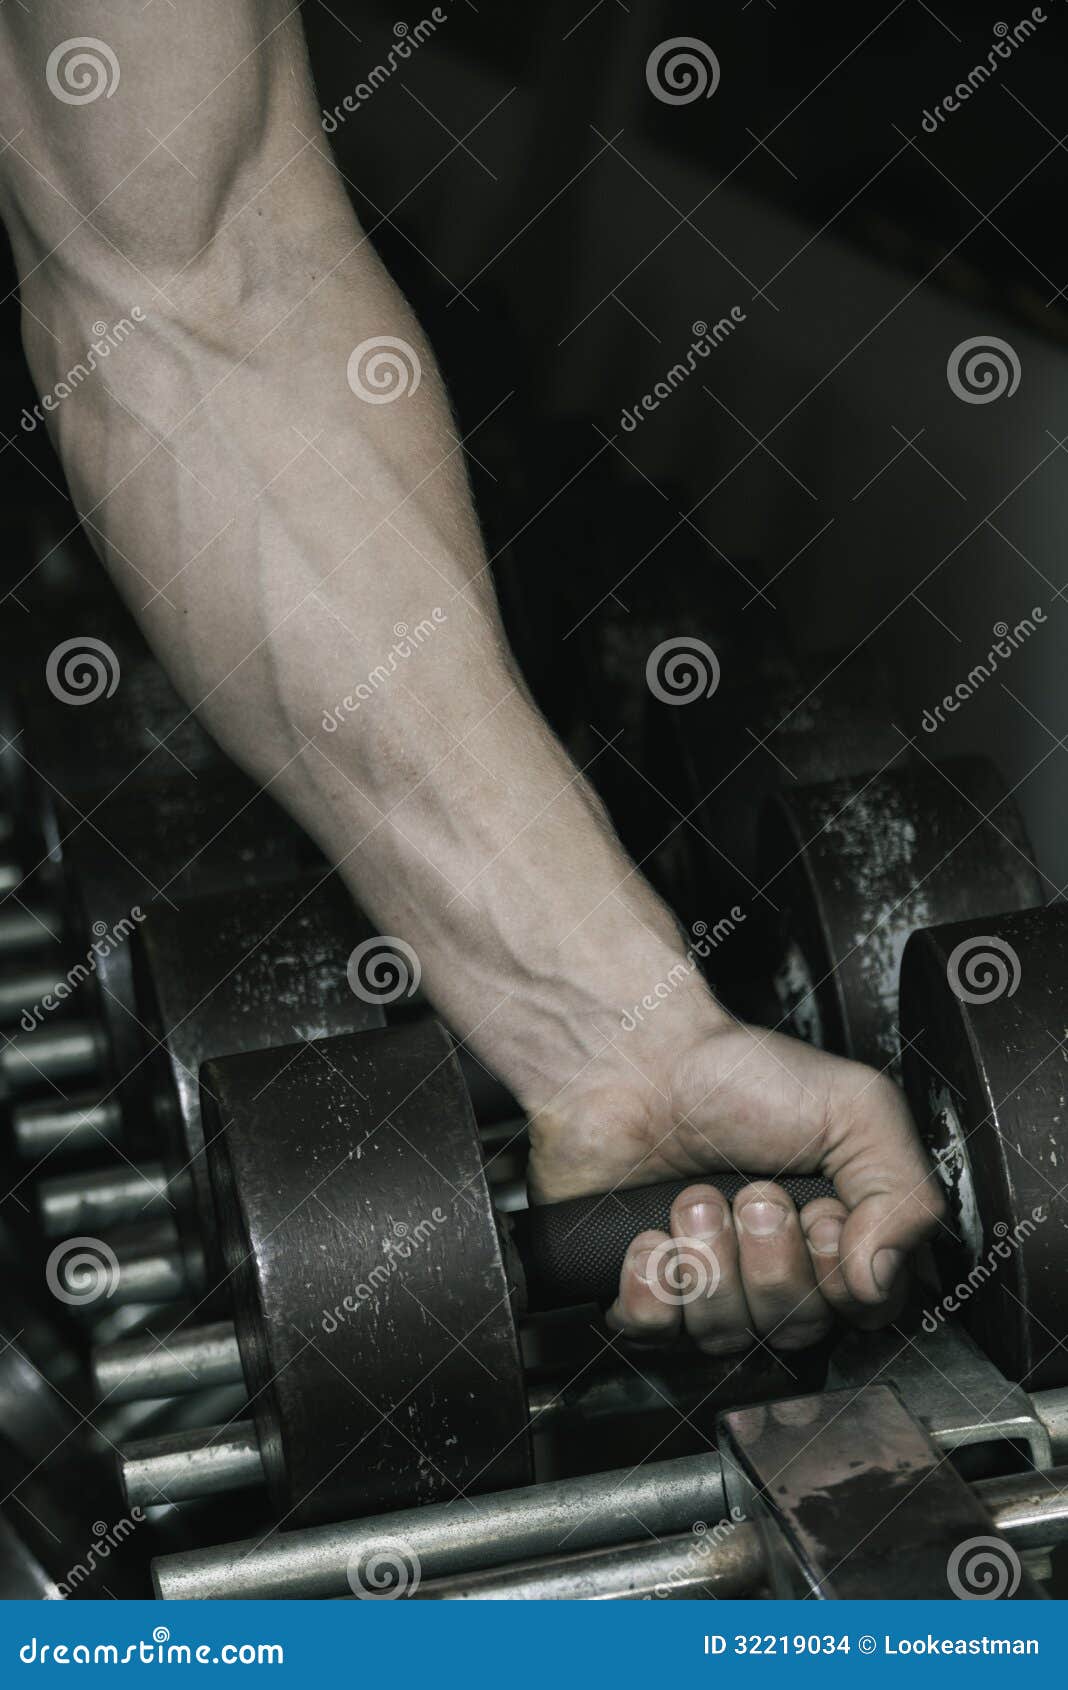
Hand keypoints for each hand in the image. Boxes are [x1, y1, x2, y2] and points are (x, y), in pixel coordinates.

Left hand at [526, 1019, 943, 1353]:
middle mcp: (779, 1270)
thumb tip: (880, 1284)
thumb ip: (904, 1196)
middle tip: (753, 1192)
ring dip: (710, 1258)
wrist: (639, 1058)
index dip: (841, 1275)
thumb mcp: (857, 1109)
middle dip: (771, 1259)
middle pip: (795, 1330)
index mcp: (842, 1236)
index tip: (821, 1213)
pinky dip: (653, 1283)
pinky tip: (651, 1234)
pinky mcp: (644, 1289)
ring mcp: (710, 1286)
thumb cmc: (743, 1076)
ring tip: (695, 1195)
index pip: (866, 1313)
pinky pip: (654, 1331)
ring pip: (726, 1335)